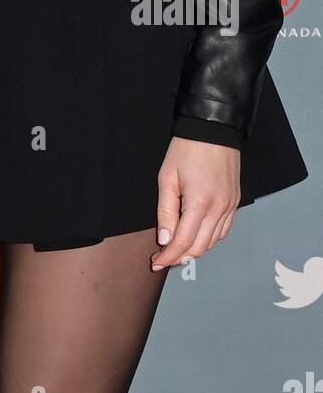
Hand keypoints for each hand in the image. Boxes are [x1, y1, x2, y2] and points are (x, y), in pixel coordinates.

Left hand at [151, 136, 240, 269]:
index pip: (183, 242)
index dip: (169, 256)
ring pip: (213, 242)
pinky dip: (210, 240)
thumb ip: (165, 211)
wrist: (213, 130)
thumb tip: (165, 239)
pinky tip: (197, 238)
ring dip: (195, 250)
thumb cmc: (187, 150)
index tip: (157, 263)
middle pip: (200, 247)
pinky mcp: (235, 203)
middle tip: (163, 258)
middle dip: (180, 257)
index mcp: (200, 203)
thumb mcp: (167, 178)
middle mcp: (219, 209)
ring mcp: (230, 207)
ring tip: (177, 250)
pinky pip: (223, 231)